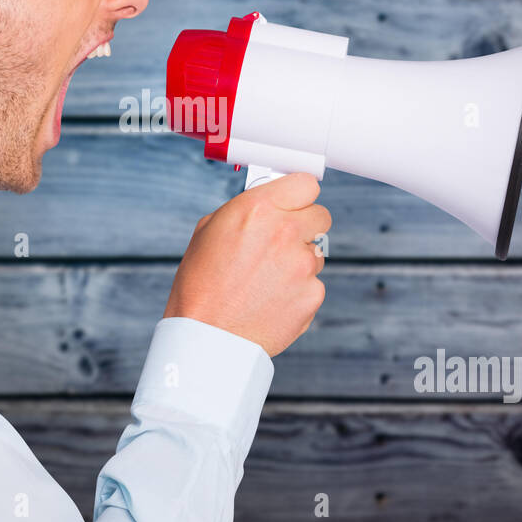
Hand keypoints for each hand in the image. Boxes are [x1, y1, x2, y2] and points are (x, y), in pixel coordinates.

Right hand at [164, 172, 329, 356]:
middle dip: (304, 226)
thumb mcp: (209, 231)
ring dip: (298, 261)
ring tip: (266, 279)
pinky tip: (271, 299)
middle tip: (283, 241)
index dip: (299, 195)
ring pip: (317, 253)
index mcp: (258, 209)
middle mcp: (285, 232)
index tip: (295, 202)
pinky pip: (313, 284)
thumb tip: (266, 204)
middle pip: (321, 216)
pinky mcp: (312, 295)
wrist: (206, 337)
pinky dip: (298, 291)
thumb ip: (245, 211)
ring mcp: (302, 265)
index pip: (306, 184)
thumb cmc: (200, 287)